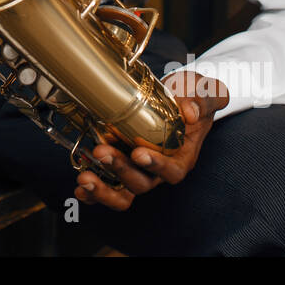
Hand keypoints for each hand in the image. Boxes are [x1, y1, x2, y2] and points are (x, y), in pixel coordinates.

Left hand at [73, 71, 229, 211]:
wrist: (178, 96)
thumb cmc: (193, 96)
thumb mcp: (206, 91)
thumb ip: (203, 99)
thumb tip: (190, 113)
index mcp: (182, 156)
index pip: (172, 171)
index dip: (156, 166)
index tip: (139, 153)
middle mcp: (159, 169)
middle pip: (142, 183)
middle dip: (121, 170)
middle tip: (102, 151)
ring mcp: (139, 170)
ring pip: (124, 192)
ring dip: (103, 189)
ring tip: (85, 177)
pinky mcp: (122, 166)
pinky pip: (109, 187)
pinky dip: (93, 193)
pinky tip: (79, 188)